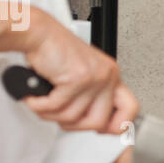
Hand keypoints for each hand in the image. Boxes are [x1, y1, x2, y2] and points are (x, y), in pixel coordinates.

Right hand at [22, 10, 136, 133]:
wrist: (38, 33)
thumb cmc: (52, 51)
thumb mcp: (78, 73)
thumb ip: (88, 95)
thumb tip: (87, 121)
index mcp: (110, 75)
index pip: (130, 108)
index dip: (115, 125)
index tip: (98, 129)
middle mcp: (106, 76)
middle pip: (97, 122)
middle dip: (71, 125)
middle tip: (57, 114)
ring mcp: (93, 77)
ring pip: (72, 118)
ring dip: (49, 114)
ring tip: (40, 101)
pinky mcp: (77, 78)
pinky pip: (56, 107)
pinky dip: (38, 106)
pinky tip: (34, 96)